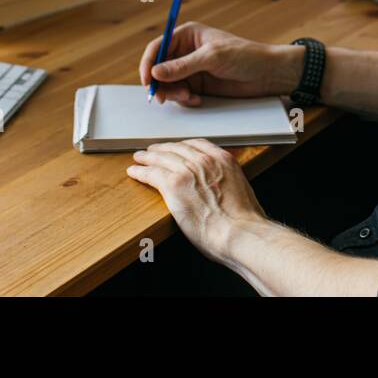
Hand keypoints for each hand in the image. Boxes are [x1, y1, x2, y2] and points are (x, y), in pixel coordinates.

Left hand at [126, 139, 264, 260]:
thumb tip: (222, 191)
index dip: (182, 146)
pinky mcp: (173, 185)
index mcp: (223, 160)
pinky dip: (140, 171)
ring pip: (161, 157)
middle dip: (163, 149)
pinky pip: (151, 173)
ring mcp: (188, 171)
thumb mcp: (242, 191)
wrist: (239, 233)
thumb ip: (229, 183)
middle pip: (177, 148)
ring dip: (148, 157)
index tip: (176, 148)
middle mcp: (205, 160)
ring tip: (139, 158)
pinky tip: (134, 171)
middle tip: (153, 151)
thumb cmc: (243, 222)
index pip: (197, 144)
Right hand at [138, 22, 299, 105]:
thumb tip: (155, 72)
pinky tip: (196, 100)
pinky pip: (180, 94)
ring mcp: (191, 69)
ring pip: (168, 84)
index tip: (147, 80)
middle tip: (164, 97)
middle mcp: (186, 51)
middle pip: (159, 68)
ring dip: (173, 93)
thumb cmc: (244, 55)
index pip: (157, 46)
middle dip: (160, 83)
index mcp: (187, 35)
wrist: (267, 74)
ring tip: (189, 97)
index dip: (148, 63)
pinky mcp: (198, 85)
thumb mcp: (212, 57)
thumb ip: (183, 66)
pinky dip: (184, 99)